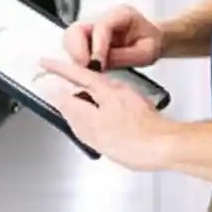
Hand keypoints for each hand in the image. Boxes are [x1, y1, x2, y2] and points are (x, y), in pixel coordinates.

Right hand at [36, 58, 175, 171]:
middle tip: (54, 87)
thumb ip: (71, 107)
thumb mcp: (93, 125)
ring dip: (84, 100)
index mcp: (105, 89)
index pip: (74, 73)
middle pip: (86, 82)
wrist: (168, 148)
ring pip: (98, 95)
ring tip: (75, 113)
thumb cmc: (137, 139)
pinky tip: (98, 124)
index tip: (44, 63)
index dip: (56, 68)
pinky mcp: (135, 111)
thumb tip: (55, 92)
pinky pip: (108, 105)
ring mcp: (128, 99)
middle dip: (70, 84)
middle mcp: (117, 89)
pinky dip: (97, 110)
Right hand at [62, 4, 163, 69]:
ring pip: (70, 37)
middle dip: (77, 50)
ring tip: (86, 70)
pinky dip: (75, 59)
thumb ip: (124, 57)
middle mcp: (101, 17)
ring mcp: (91, 26)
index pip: (102, 25)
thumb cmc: (150, 42)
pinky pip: (72, 47)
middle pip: (77, 28)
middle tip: (85, 67)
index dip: (97, 45)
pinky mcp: (85, 38)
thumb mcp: (146, 53)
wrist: (152, 39)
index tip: (97, 64)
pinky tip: (85, 69)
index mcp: (121, 14)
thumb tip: (100, 65)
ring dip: (74, 55)